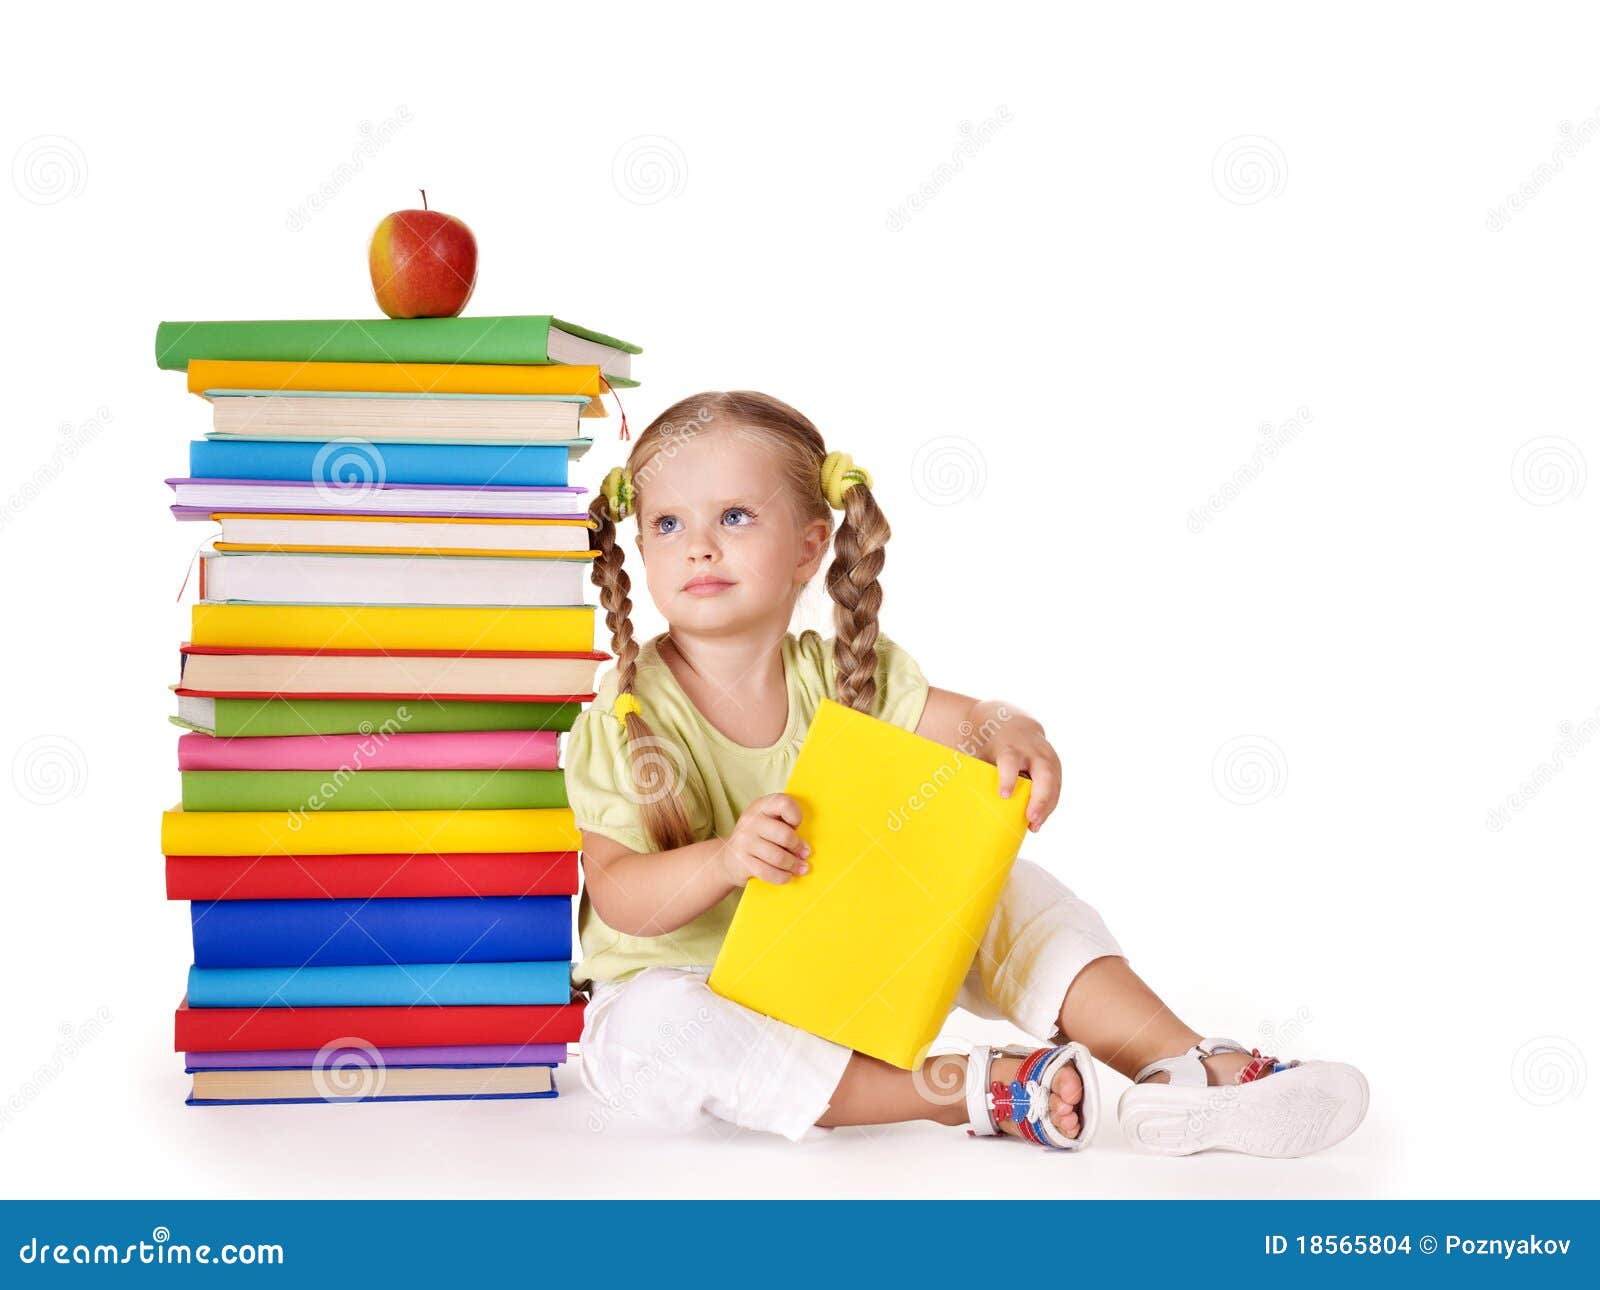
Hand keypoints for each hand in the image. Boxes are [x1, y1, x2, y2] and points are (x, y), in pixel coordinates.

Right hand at [719, 793, 810, 887]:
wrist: (730, 857)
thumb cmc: (759, 838)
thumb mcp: (769, 822)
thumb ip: (785, 824)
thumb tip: (805, 846)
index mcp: (761, 806)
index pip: (784, 803)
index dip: (796, 816)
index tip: (797, 826)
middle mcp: (750, 821)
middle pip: (785, 835)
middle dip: (798, 847)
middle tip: (805, 854)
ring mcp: (744, 841)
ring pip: (778, 857)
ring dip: (793, 865)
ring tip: (801, 867)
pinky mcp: (741, 861)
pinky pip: (768, 872)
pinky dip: (782, 877)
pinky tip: (788, 876)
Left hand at [984, 716, 1061, 832]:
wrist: (1011, 723)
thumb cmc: (990, 742)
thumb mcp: (978, 750)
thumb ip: (974, 771)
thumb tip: (958, 801)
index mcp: (1008, 745)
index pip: (1010, 760)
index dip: (1009, 778)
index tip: (1005, 795)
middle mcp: (1031, 749)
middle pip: (1043, 772)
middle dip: (1039, 797)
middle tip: (1031, 818)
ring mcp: (1046, 755)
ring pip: (1053, 780)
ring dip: (1047, 804)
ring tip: (1035, 825)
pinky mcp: (1054, 764)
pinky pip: (1056, 784)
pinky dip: (1049, 803)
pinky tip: (1040, 818)